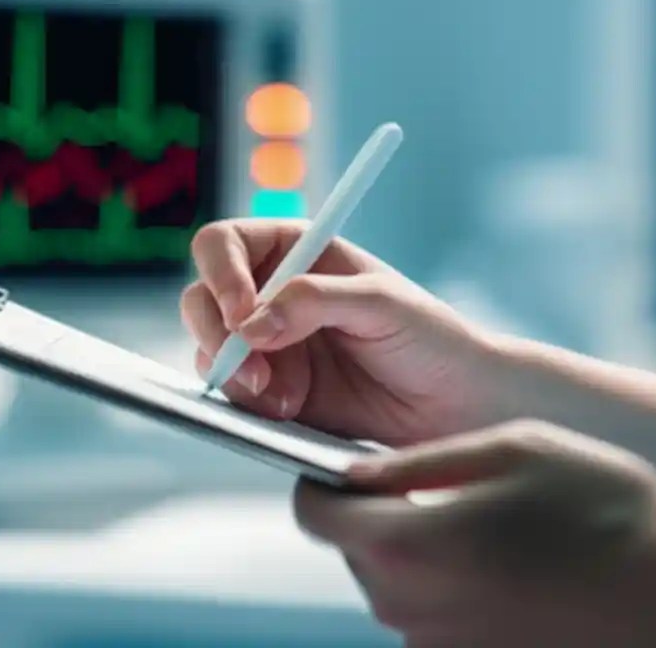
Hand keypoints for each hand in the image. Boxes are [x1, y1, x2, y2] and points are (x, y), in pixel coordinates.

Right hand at [181, 219, 497, 445]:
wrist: (454, 406)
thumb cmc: (429, 338)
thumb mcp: (382, 305)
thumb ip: (315, 301)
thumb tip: (252, 323)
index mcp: (294, 251)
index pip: (224, 244)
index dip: (221, 274)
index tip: (242, 311)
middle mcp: (270, 293)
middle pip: (201, 299)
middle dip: (218, 336)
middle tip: (253, 370)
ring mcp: (267, 345)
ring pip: (210, 352)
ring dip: (236, 376)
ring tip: (286, 399)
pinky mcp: (270, 392)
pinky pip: (231, 394)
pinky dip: (248, 404)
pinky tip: (290, 411)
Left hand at [294, 419, 655, 647]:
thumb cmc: (603, 511)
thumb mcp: (510, 451)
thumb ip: (415, 461)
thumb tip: (353, 470)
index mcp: (406, 545)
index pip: (314, 513)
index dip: (322, 481)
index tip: (347, 466)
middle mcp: (409, 610)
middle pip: (354, 552)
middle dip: (378, 516)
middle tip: (438, 489)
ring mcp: (440, 647)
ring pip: (395, 587)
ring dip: (419, 554)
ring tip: (490, 529)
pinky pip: (435, 618)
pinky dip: (454, 590)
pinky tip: (508, 569)